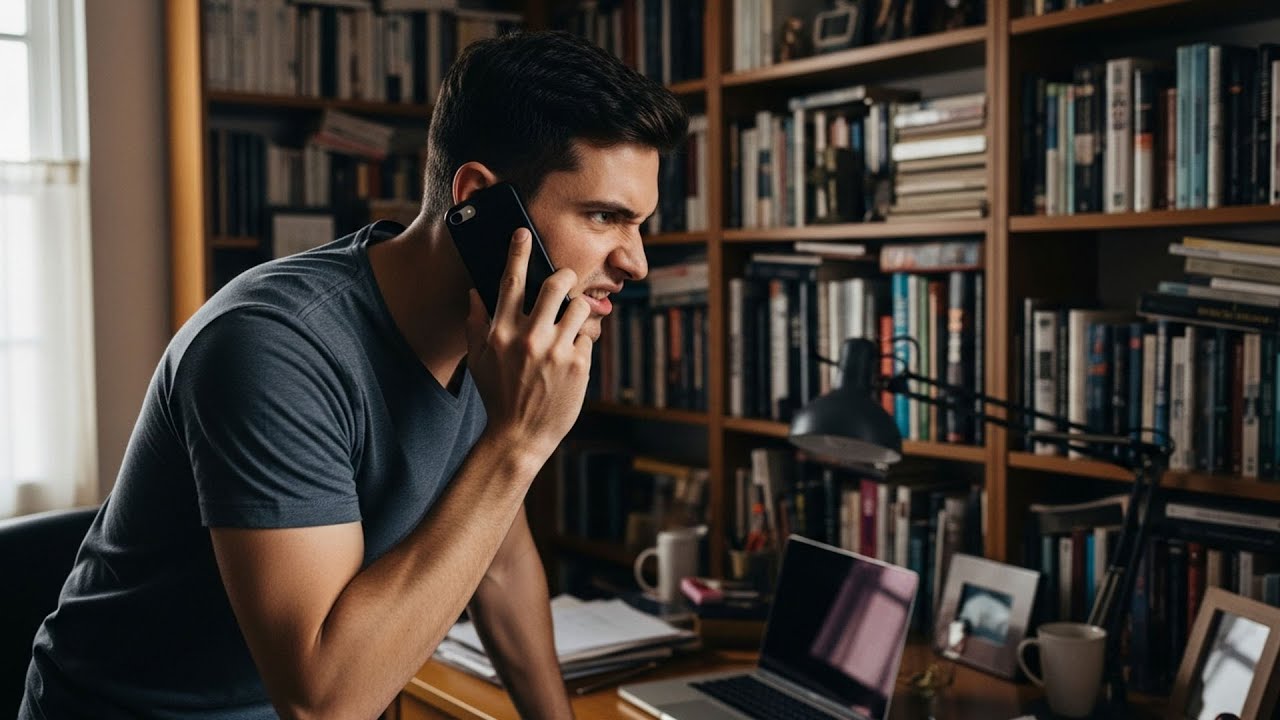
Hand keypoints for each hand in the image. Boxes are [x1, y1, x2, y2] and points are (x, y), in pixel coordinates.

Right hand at [466, 227, 593, 464]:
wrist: (519, 436)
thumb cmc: (498, 395)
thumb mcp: (479, 359)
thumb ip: (476, 323)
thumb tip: (475, 292)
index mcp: (501, 332)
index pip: (511, 282)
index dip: (518, 252)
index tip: (523, 232)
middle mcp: (529, 337)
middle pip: (556, 283)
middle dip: (565, 276)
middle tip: (566, 281)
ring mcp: (556, 351)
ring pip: (580, 306)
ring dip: (579, 309)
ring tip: (571, 322)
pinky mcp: (578, 365)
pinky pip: (588, 336)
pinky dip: (582, 342)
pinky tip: (571, 357)